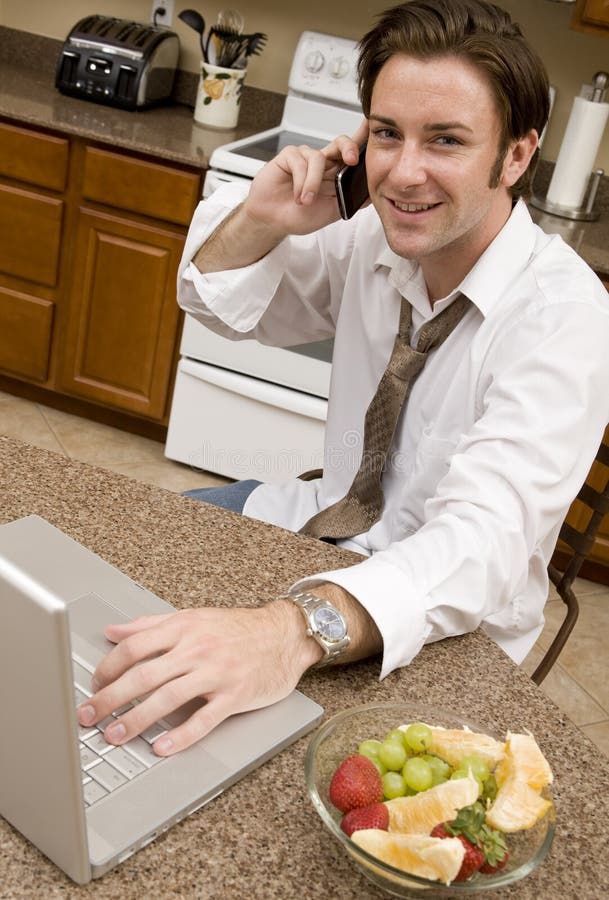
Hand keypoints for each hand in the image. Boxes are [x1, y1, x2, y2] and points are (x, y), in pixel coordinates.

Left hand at [76, 601, 321, 755]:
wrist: (284, 634)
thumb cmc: (238, 628)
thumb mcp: (193, 617)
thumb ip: (151, 624)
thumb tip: (114, 631)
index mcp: (184, 628)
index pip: (135, 647)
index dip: (109, 668)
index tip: (94, 685)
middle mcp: (197, 649)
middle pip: (144, 676)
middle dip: (111, 699)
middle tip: (90, 717)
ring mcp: (216, 673)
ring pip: (168, 699)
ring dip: (136, 720)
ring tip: (116, 735)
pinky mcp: (234, 696)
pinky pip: (203, 720)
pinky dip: (179, 736)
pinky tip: (160, 747)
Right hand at [243, 118, 369, 236]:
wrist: (273, 221)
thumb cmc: (299, 215)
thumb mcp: (332, 211)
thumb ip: (350, 200)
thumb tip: (372, 194)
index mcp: (334, 173)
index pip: (352, 151)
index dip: (363, 136)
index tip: (374, 125)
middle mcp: (321, 162)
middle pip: (340, 143)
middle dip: (349, 147)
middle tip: (352, 160)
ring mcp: (304, 157)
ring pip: (318, 158)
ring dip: (313, 184)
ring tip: (307, 201)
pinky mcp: (288, 156)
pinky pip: (300, 163)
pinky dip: (301, 182)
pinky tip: (297, 196)